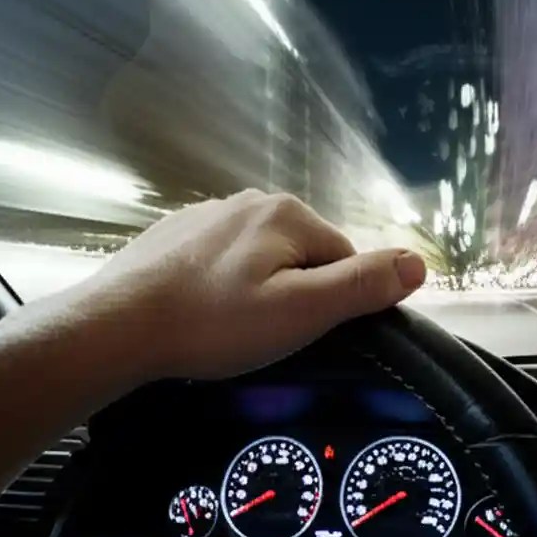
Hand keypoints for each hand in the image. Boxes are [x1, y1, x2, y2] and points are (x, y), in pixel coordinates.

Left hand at [67, 190, 425, 379]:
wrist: (117, 326)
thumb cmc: (213, 324)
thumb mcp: (301, 312)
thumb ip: (362, 286)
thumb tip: (419, 264)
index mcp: (288, 213)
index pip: (344, 259)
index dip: (330, 304)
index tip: (298, 333)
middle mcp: (250, 201)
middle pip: (302, 256)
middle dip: (292, 295)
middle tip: (260, 336)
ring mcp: (207, 214)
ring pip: (259, 260)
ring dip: (254, 292)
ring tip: (225, 329)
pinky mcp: (174, 235)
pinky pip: (219, 262)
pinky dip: (218, 288)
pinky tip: (199, 315)